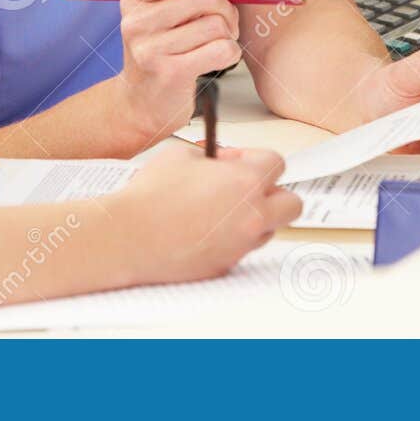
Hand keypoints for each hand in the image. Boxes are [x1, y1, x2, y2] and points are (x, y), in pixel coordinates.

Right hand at [111, 0, 244, 143]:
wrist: (140, 104)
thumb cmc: (161, 52)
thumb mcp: (161, 16)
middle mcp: (136, 22)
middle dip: (228, 8)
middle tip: (227, 23)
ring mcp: (150, 49)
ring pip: (216, 24)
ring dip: (229, 34)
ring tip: (218, 43)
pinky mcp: (170, 74)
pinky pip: (221, 50)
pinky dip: (231, 52)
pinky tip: (218, 59)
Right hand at [115, 146, 300, 284]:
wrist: (128, 236)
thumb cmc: (150, 195)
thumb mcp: (181, 154)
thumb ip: (210, 155)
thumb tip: (217, 163)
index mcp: (246, 182)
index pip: (276, 163)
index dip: (253, 158)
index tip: (231, 160)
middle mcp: (252, 216)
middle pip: (291, 203)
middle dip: (271, 192)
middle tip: (243, 187)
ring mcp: (241, 245)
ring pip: (269, 229)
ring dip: (254, 217)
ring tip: (220, 209)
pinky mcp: (226, 266)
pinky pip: (243, 249)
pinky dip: (232, 239)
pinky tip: (204, 230)